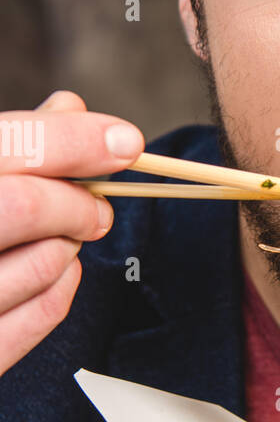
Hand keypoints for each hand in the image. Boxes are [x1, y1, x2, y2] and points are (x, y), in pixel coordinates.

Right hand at [0, 92, 143, 376]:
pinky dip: (64, 286)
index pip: (15, 146)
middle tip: (97, 208)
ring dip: (70, 246)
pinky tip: (57, 272)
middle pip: (27, 205)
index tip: (125, 143)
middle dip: (78, 202)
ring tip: (60, 240)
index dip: (78, 140)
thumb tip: (69, 109)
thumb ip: (11, 143)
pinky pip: (43, 312)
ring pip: (45, 262)